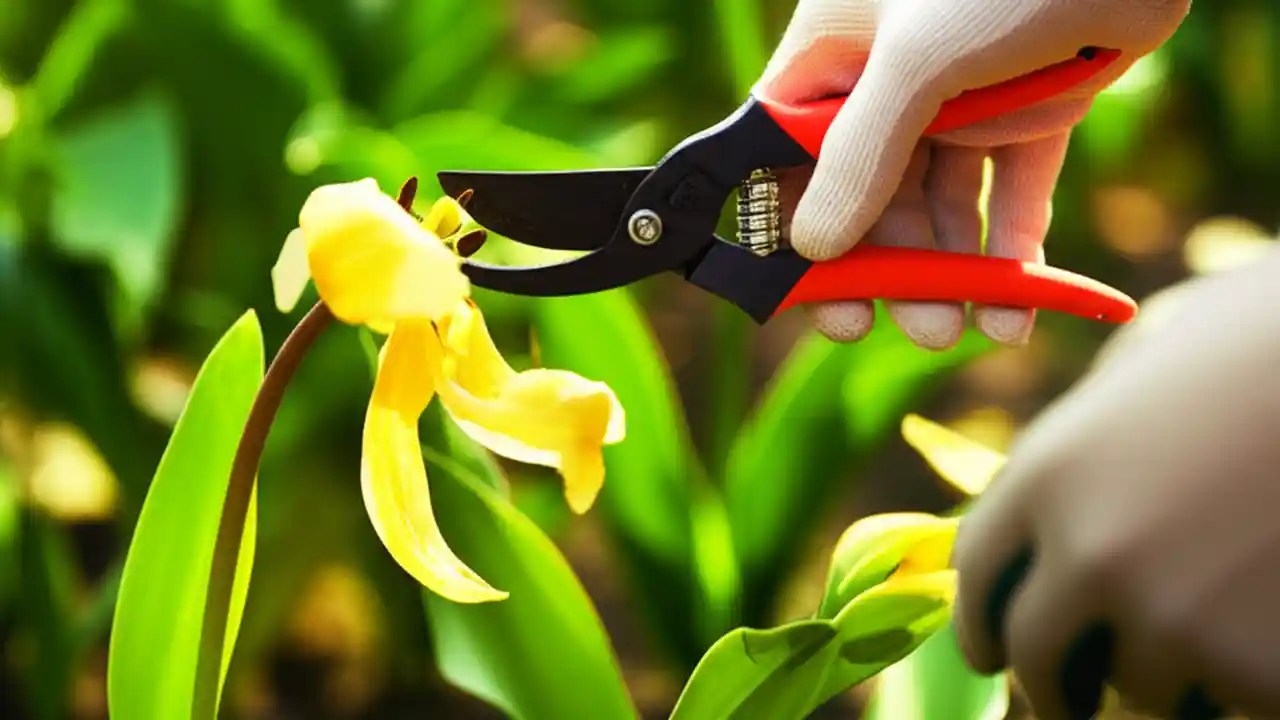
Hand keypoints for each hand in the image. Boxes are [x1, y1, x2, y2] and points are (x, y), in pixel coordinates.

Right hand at [757, 0, 1189, 348]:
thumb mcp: (917, 62)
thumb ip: (859, 155)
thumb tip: (813, 247)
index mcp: (833, 58)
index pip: (784, 158)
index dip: (789, 229)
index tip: (803, 296)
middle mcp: (885, 86)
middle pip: (864, 198)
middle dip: (884, 269)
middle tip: (902, 324)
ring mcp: (957, 103)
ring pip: (938, 208)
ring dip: (950, 273)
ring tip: (965, 327)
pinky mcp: (1026, 116)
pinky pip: (1007, 197)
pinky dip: (1010, 253)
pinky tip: (1016, 309)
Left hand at [951, 248, 1279, 719]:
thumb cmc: (1277, 339)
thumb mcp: (1157, 357)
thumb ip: (1091, 436)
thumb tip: (1048, 496)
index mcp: (1052, 471)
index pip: (977, 573)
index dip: (978, 618)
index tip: (990, 649)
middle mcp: (1094, 554)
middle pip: (1034, 656)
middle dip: (1051, 682)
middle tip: (1069, 694)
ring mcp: (1179, 620)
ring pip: (1141, 688)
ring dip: (1167, 669)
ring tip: (1219, 607)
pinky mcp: (1260, 671)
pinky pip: (1229, 700)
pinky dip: (1245, 674)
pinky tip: (1271, 613)